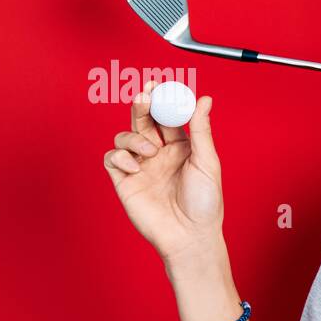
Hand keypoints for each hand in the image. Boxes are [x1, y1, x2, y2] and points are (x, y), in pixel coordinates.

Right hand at [102, 79, 223, 268]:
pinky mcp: (125, 180)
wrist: (189, 236)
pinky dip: (122, 157)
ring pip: (125, 135)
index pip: (167, 116)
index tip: (159, 85)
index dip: (162, 100)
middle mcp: (159, 153)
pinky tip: (137, 169)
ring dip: (134, 136)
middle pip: (143, 120)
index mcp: (181, 147)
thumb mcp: (207, 162)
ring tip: (150, 151)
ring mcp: (141, 166)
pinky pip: (113, 158)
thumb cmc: (205, 204)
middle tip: (144, 95)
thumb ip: (201, 130)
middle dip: (142, 105)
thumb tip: (205, 99)